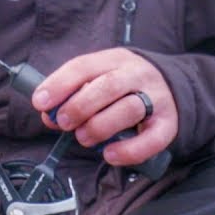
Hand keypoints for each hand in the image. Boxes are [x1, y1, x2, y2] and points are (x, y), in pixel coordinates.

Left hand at [31, 48, 176, 167]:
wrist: (174, 87)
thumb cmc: (125, 86)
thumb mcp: (100, 78)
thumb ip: (74, 94)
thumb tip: (48, 115)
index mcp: (115, 60)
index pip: (84, 66)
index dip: (60, 84)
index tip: (40, 102)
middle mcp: (137, 75)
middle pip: (107, 86)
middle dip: (79, 106)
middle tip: (62, 122)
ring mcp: (156, 98)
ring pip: (129, 109)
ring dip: (100, 126)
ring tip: (83, 138)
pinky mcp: (168, 124)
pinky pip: (151, 139)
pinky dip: (128, 150)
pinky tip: (109, 155)